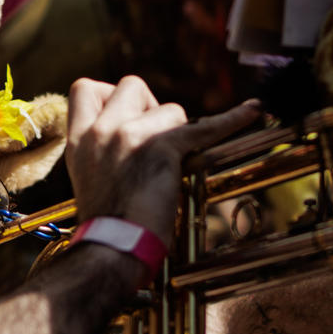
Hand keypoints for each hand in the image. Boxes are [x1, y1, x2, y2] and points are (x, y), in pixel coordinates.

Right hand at [64, 77, 261, 243]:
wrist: (112, 248)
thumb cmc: (108, 225)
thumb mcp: (90, 177)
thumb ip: (104, 149)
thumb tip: (134, 133)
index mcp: (78, 140)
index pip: (85, 89)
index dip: (110, 94)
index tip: (126, 113)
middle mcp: (100, 131)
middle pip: (131, 85)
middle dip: (149, 106)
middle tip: (156, 138)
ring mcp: (129, 135)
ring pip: (169, 109)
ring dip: (177, 133)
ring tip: (172, 167)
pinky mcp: (161, 148)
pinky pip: (204, 126)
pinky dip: (233, 119)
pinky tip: (254, 109)